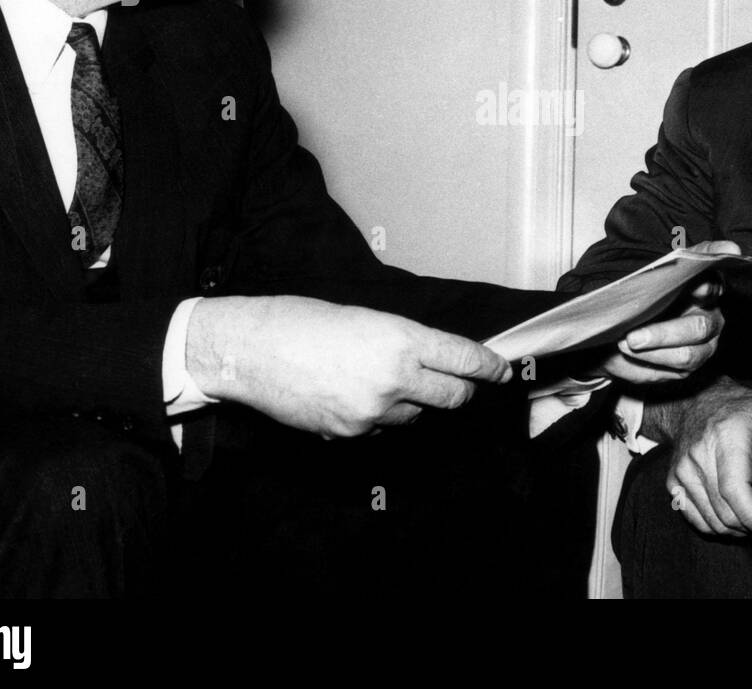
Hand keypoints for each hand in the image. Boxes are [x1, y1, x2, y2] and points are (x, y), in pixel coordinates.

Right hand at [186, 295, 512, 437]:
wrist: (249, 351)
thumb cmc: (300, 321)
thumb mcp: (364, 316)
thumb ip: (403, 339)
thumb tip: (435, 357)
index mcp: (400, 339)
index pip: (465, 359)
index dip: (489, 367)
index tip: (502, 372)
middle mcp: (394, 378)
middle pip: (453, 396)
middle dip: (461, 390)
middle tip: (460, 383)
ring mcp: (374, 412)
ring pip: (418, 415)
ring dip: (414, 402)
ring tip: (383, 380)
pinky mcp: (351, 434)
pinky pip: (383, 428)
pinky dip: (381, 416)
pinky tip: (355, 395)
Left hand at [596, 240, 738, 384]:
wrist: (623, 325)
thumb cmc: (648, 293)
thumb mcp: (663, 269)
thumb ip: (697, 255)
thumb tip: (733, 247)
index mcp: (708, 290)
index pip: (713, 287)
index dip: (705, 288)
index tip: (696, 288)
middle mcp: (711, 319)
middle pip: (697, 329)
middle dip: (663, 334)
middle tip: (631, 336)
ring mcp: (703, 347)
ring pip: (686, 356)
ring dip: (651, 353)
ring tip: (623, 344)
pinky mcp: (688, 369)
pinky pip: (668, 373)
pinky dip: (644, 366)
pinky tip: (624, 356)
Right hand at [662, 377, 751, 536]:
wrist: (695, 402)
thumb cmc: (740, 411)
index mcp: (726, 438)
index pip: (734, 489)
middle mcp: (699, 454)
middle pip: (723, 510)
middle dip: (750, 528)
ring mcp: (682, 469)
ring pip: (709, 519)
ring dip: (734, 531)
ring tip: (751, 523)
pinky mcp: (673, 481)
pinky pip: (692, 517)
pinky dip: (713, 527)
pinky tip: (730, 521)